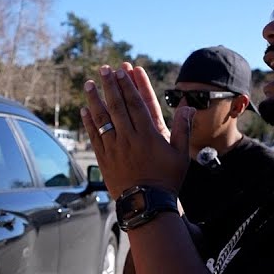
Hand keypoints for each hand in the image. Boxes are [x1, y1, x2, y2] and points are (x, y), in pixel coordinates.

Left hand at [80, 63, 191, 197]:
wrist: (146, 205)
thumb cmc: (166, 180)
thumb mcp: (181, 155)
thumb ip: (184, 129)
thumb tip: (189, 108)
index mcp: (148, 134)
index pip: (136, 104)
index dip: (127, 86)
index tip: (121, 72)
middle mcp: (129, 138)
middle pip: (117, 106)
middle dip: (110, 86)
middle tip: (104, 69)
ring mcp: (114, 148)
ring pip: (103, 119)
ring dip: (95, 100)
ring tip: (89, 84)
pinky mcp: (104, 159)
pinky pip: (94, 137)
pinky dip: (89, 123)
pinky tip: (85, 110)